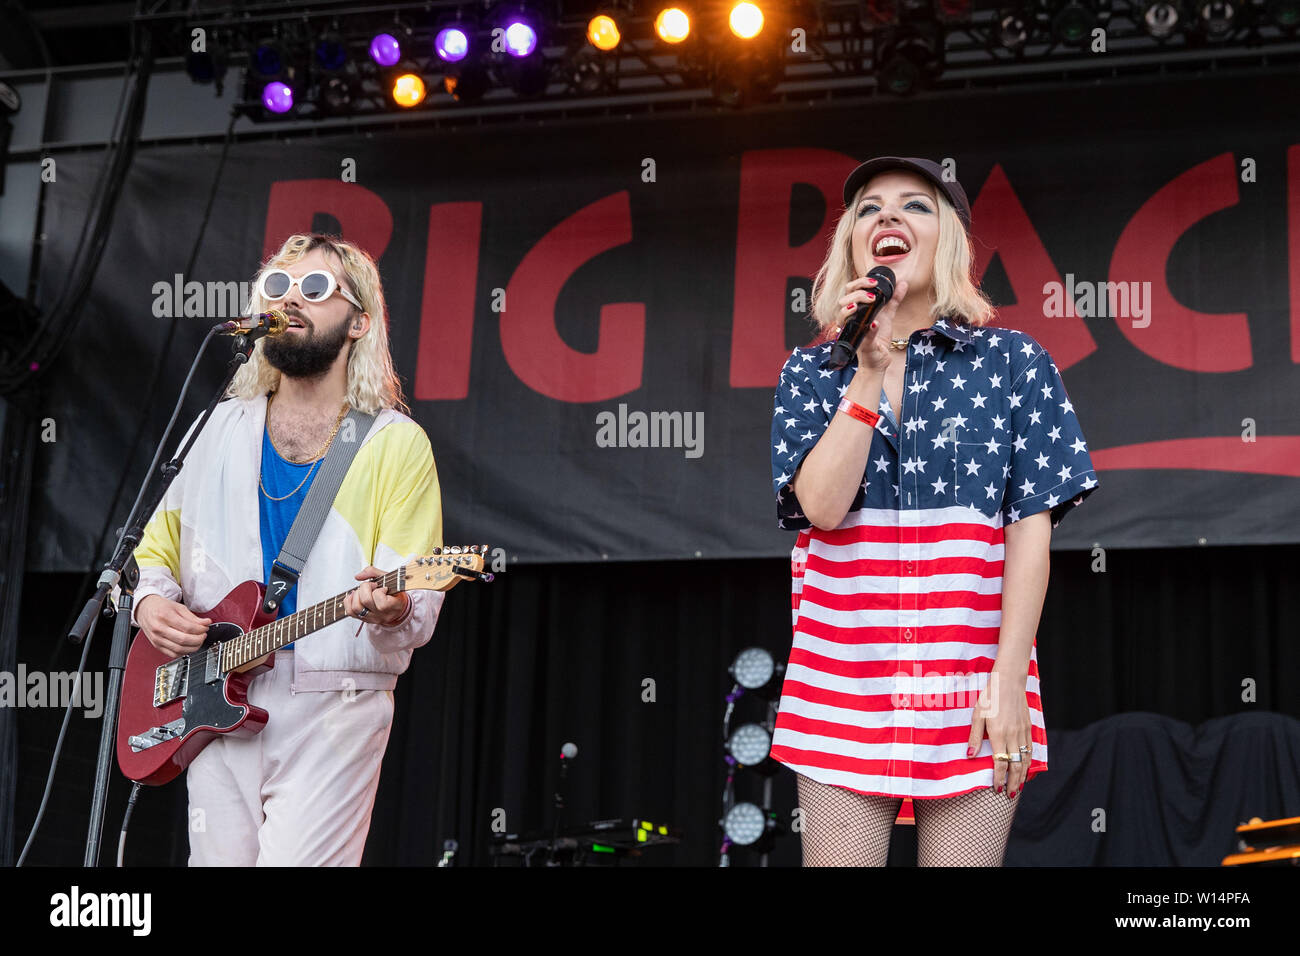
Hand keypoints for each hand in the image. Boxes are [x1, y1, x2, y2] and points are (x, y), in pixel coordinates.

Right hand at [136, 594, 211, 658]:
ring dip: (193, 647)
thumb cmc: (160, 607)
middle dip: (198, 639)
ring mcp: (157, 639)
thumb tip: (206, 623)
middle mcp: (159, 629)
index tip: (206, 627)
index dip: (200, 629)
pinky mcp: (156, 645)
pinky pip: (172, 654)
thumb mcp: (178, 607)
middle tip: (204, 635)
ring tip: (198, 641)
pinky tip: (189, 646)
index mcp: (165, 616)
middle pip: (183, 640)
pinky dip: (183, 652)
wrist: (144, 609)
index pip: (187, 627)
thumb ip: (192, 617)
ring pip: (179, 649)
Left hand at [344, 565, 409, 626]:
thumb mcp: (390, 580)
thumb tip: (358, 576)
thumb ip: (374, 573)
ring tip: (362, 591)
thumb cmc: (395, 594)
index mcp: (393, 606)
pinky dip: (349, 601)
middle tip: (370, 586)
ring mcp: (372, 618)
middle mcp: (382, 615)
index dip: (379, 591)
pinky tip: (354, 596)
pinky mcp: (364, 619)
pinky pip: (350, 612)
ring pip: (356, 608)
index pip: (382, 602)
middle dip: (365, 588)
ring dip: (356, 595)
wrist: (397, 609)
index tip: (382, 588)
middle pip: (366, 601)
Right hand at [836, 276, 909, 373]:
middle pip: (843, 299)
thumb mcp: (887, 316)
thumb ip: (894, 300)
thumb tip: (903, 283)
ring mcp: (853, 332)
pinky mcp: (862, 344)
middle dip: (858, 292)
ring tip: (869, 301)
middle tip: (873, 294)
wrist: (879, 359)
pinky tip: (875, 323)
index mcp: (856, 311)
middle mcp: (850, 320)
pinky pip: (862, 335)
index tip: (874, 282)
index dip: (859, 283)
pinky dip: (869, 329)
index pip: (849, 291)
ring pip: (841, 315)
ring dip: (853, 305)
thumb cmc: (878, 338)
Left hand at [967, 670, 1032, 799]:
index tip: (997, 789)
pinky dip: (1029, 762)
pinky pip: (1030, 750)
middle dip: (1013, 783)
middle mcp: (1013, 736)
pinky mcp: (1029, 728)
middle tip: (1010, 795)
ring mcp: (1023, 732)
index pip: (1000, 763)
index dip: (999, 778)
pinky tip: (1026, 769)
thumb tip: (970, 757)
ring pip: (1025, 759)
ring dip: (1023, 776)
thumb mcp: (977, 715)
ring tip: (1019, 788)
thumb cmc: (989, 697)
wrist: (1009, 682)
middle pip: (1015, 765)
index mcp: (999, 734)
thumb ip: (975, 737)